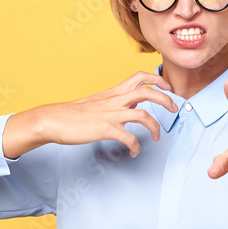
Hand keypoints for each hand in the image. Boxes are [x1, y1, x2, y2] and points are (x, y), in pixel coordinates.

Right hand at [3, 72, 178, 158]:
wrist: (53, 120)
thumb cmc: (73, 114)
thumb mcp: (97, 102)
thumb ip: (115, 101)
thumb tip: (130, 106)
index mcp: (113, 92)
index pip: (140, 76)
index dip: (158, 80)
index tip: (168, 87)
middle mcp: (115, 100)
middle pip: (148, 91)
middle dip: (166, 99)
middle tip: (174, 109)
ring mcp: (110, 115)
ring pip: (143, 115)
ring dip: (155, 126)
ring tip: (156, 136)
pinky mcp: (105, 130)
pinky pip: (129, 138)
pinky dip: (135, 146)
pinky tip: (134, 152)